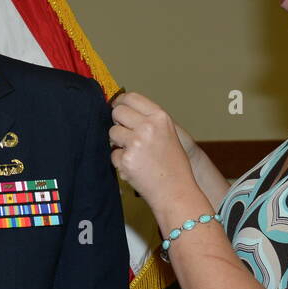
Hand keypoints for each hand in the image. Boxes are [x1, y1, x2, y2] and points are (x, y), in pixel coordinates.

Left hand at [109, 92, 203, 217]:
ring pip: (112, 132)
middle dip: (117, 121)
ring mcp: (136, 143)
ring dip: (118, 142)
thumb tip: (121, 107)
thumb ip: (148, 120)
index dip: (121, 101)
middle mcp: (148, 127)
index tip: (118, 106)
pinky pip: (113, 154)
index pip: (131, 97)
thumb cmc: (172, 163)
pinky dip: (120, 161)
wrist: (175, 190)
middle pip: (117, 112)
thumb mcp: (167, 132)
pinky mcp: (126, 159)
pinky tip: (135, 167)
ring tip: (135, 153)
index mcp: (160, 117)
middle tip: (125, 133)